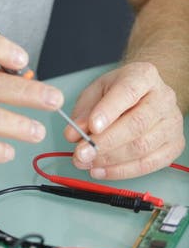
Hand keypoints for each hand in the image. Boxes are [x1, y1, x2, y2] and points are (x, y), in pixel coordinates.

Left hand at [66, 62, 184, 178]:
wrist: (147, 94)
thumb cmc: (121, 90)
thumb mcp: (98, 89)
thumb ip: (84, 110)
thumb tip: (73, 134)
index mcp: (144, 76)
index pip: (127, 92)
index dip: (109, 111)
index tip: (91, 126)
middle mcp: (164, 98)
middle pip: (137, 124)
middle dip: (106, 142)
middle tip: (81, 152)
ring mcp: (172, 123)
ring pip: (143, 147)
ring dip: (111, 160)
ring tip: (86, 162)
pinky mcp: (174, 146)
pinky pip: (149, 165)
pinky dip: (122, 171)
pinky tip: (101, 170)